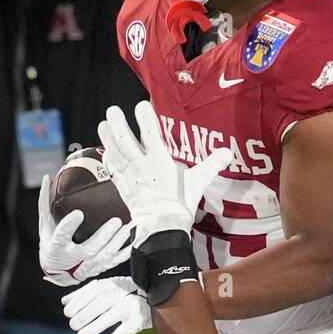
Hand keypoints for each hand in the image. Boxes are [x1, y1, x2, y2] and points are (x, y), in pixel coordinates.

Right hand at [38, 174, 131, 286]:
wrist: (58, 271)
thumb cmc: (52, 243)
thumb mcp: (45, 225)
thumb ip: (45, 203)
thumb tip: (46, 177)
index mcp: (57, 246)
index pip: (62, 236)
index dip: (70, 226)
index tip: (78, 213)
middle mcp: (73, 257)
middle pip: (90, 248)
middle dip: (104, 235)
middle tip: (116, 221)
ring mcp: (88, 265)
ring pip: (106, 255)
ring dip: (118, 241)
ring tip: (128, 227)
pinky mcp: (99, 267)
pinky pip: (115, 261)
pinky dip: (126, 252)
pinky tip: (134, 240)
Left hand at [61, 275, 150, 333]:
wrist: (152, 299)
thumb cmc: (123, 294)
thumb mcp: (105, 289)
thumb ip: (85, 294)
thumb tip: (65, 301)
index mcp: (111, 285)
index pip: (92, 292)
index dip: (78, 303)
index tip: (68, 313)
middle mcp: (121, 295)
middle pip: (101, 304)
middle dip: (85, 315)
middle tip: (74, 326)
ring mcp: (131, 308)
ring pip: (112, 317)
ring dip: (95, 327)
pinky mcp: (138, 322)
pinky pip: (125, 332)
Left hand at [98, 102, 232, 245]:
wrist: (163, 228)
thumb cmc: (182, 203)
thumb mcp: (198, 183)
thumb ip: (211, 165)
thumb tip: (228, 152)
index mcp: (160, 161)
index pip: (149, 132)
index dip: (144, 116)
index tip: (142, 105)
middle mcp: (141, 165)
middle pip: (124, 138)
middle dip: (117, 122)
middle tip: (113, 110)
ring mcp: (129, 175)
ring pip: (113, 150)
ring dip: (107, 136)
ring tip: (104, 124)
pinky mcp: (122, 186)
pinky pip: (111, 168)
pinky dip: (108, 157)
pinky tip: (107, 150)